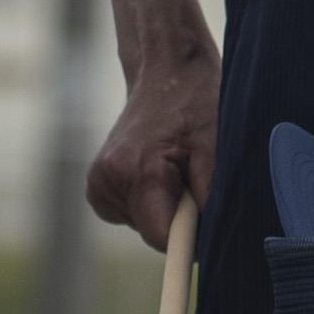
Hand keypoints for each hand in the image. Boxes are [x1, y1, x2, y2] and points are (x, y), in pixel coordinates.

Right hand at [84, 43, 218, 249]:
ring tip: (176, 165)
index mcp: (136, 171)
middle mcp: (107, 180)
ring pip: (143, 225)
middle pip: (153, 233)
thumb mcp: (216, 145)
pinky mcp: (97, 185)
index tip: (209, 224)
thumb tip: (208, 242)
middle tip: (194, 176)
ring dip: (166, 207)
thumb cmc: (197, 103)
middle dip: (179, 217)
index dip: (190, 238)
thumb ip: (212, 197)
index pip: (161, 238)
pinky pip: (132, 214)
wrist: (168, 71)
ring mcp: (98, 183)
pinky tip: (158, 170)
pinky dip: (150, 201)